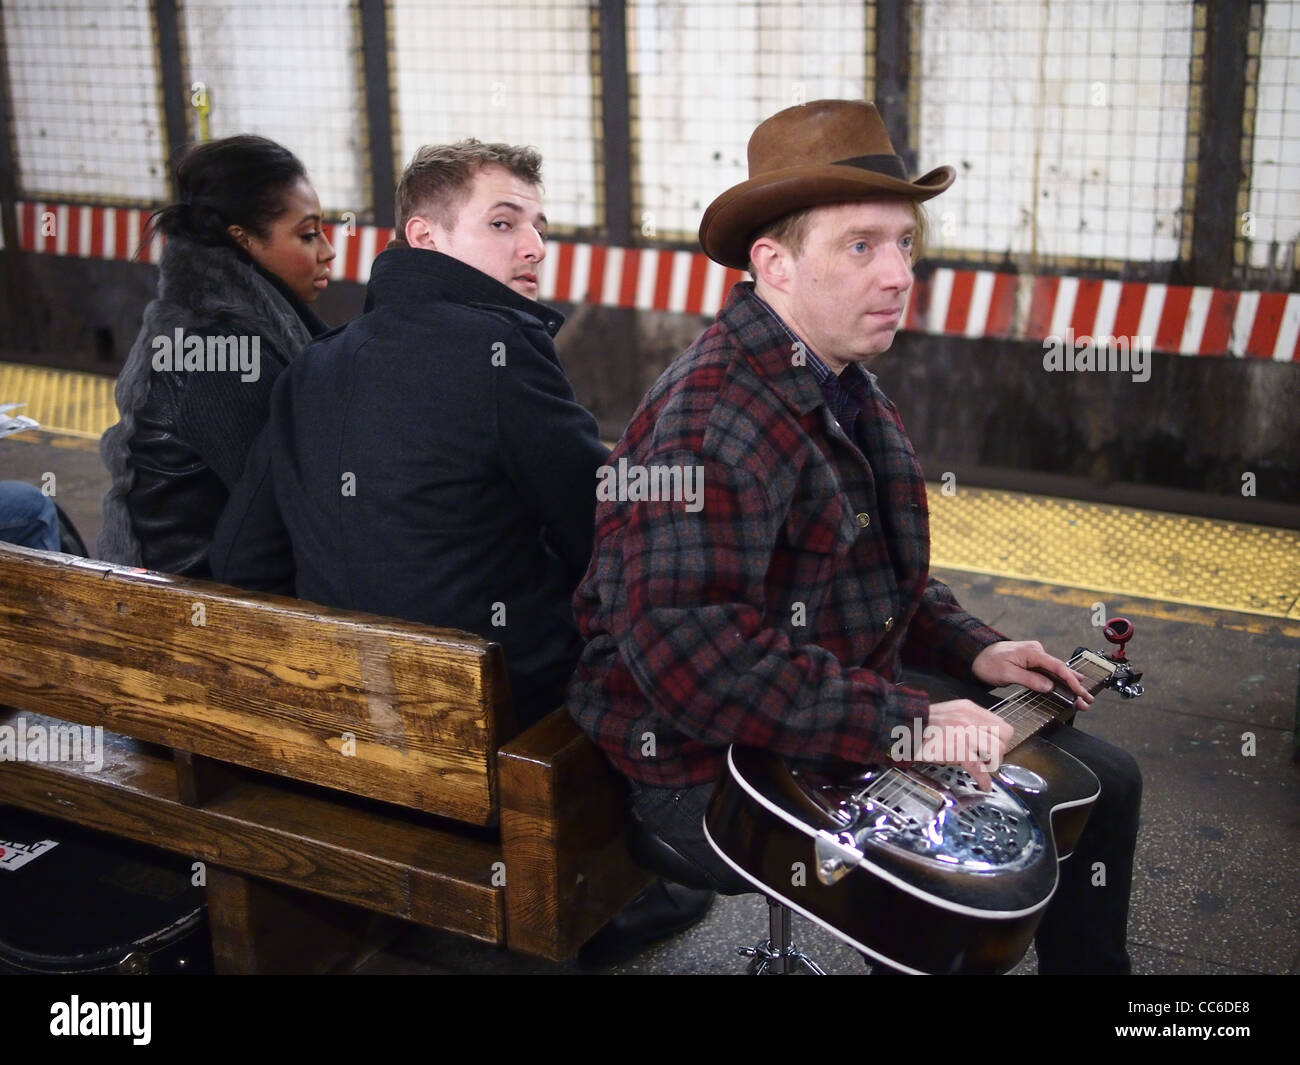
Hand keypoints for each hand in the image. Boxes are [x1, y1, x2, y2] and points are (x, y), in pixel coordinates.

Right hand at [921, 700, 1013, 790]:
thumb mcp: (949, 712)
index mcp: (969, 709)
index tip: (991, 748)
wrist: (905, 728)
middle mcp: (971, 719)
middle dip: (998, 753)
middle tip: (986, 760)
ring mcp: (966, 734)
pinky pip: (980, 768)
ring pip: (996, 753)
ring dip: (990, 764)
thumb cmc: (922, 723)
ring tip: (981, 769)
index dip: (1001, 740)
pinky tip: (984, 785)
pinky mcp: (959, 750)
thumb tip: (981, 735)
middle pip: (1004, 740)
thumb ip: (967, 720)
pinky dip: (984, 779)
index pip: (1002, 726)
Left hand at [970, 640, 1093, 712]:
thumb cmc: (988, 663)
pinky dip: (1059, 681)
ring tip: (1082, 698)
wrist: (976, 655)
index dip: (1070, 680)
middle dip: (1075, 686)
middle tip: (1087, 700)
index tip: (1080, 691)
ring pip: (1056, 672)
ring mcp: (1035, 656)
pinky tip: (1069, 688)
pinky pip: (1049, 672)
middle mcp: (1036, 652)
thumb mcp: (1007, 673)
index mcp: (1032, 652)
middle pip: (1060, 670)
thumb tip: (1049, 686)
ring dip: (1069, 685)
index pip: (1057, 666)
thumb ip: (1029, 679)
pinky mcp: (1032, 662)